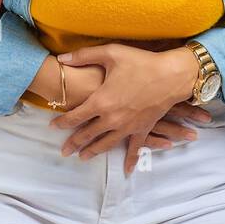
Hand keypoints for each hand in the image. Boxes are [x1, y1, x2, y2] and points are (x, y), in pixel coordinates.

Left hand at [48, 43, 203, 173]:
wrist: (171, 74)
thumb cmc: (141, 62)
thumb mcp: (111, 53)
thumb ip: (83, 55)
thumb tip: (61, 59)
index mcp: (101, 101)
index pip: (75, 116)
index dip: (62, 122)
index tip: (53, 126)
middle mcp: (111, 119)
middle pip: (87, 135)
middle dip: (73, 143)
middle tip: (63, 151)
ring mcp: (127, 127)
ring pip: (105, 144)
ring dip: (92, 152)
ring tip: (82, 157)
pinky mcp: (142, 129)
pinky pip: (134, 148)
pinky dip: (130, 160)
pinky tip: (126, 170)